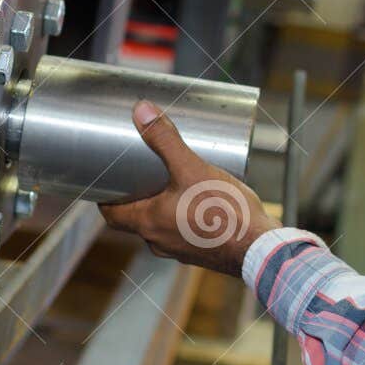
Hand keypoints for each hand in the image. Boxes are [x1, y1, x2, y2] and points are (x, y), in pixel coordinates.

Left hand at [99, 101, 277, 275]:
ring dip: (161, 207)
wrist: (259, 249)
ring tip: (172, 182)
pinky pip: (183, 232)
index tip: (107, 182)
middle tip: (140, 174)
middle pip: (136, 218)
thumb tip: (141, 112)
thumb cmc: (224, 213)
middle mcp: (159, 240)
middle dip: (137, 197)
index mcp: (148, 223)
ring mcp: (180, 250)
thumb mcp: (192, 169)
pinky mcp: (201, 252)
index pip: (112, 214)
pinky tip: (200, 201)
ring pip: (161, 226)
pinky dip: (183, 217)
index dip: (106, 198)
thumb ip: (165, 140)